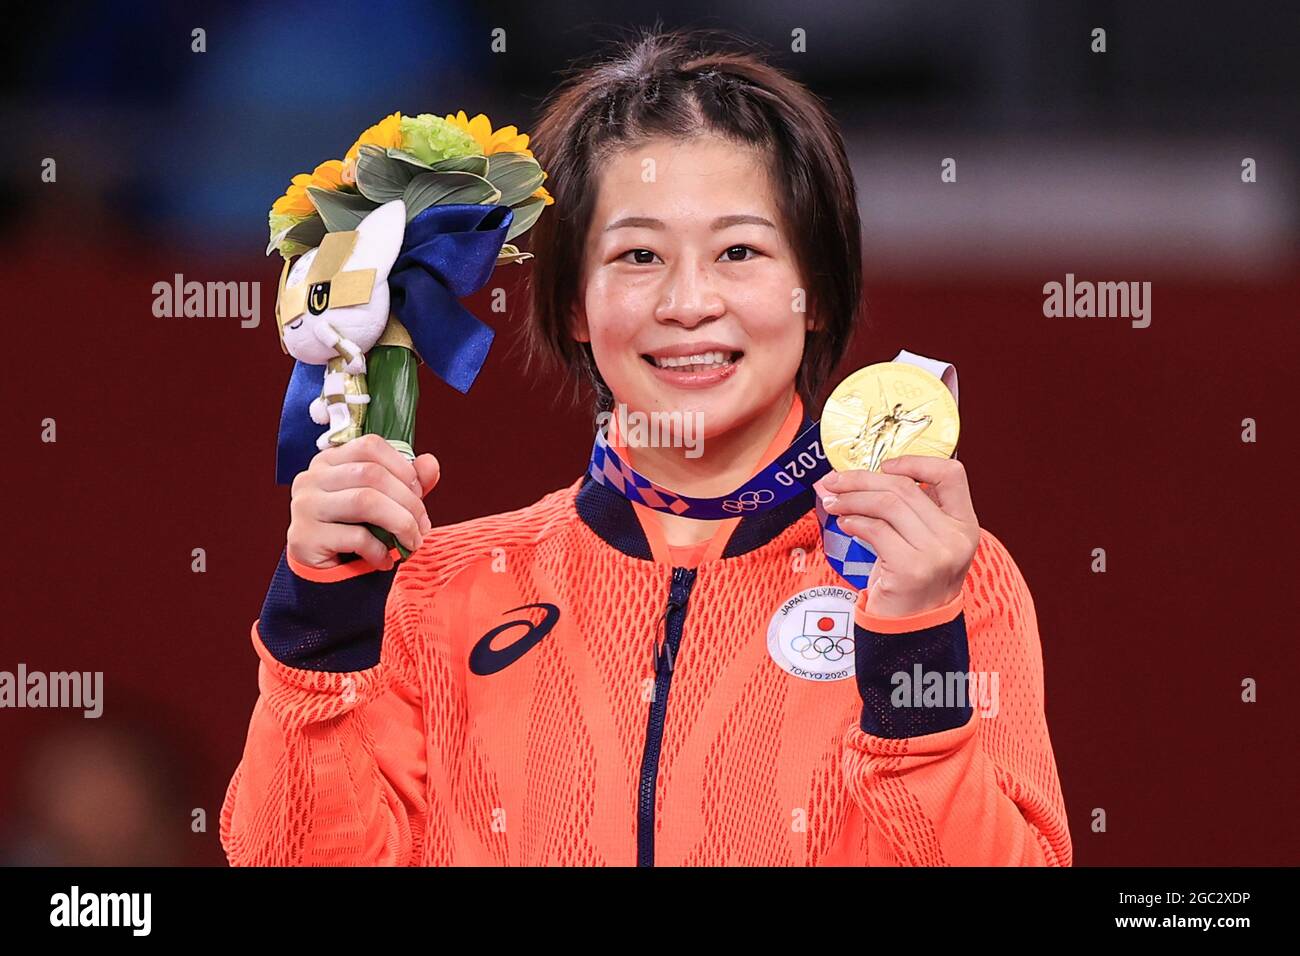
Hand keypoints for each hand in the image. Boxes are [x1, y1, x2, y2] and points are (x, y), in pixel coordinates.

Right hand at [287, 433, 440, 570]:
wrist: (323, 574)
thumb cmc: (355, 531)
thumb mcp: (385, 502)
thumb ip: (408, 481)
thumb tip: (430, 462)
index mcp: (330, 460)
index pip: (370, 446)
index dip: (402, 467)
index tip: (419, 492)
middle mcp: (312, 477)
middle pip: (372, 474)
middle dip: (408, 501)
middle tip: (423, 525)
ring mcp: (305, 506)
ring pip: (365, 501)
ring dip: (400, 523)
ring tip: (412, 542)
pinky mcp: (305, 536)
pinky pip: (355, 537)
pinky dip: (380, 550)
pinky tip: (385, 560)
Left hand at [815, 456, 979, 617]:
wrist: (910, 631)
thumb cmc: (909, 582)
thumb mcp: (922, 541)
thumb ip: (907, 510)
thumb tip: (856, 477)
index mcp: (965, 524)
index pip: (952, 474)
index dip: (916, 462)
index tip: (886, 466)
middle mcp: (957, 537)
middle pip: (905, 487)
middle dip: (862, 479)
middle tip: (834, 481)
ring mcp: (937, 554)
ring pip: (887, 505)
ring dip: (851, 499)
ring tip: (832, 502)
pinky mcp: (912, 569)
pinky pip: (876, 530)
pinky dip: (854, 521)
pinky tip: (844, 524)